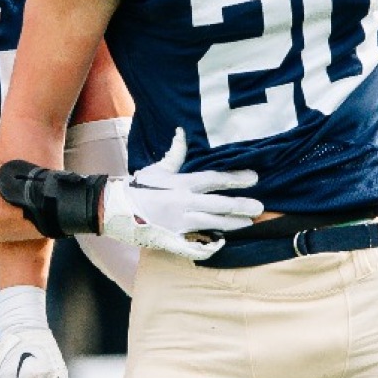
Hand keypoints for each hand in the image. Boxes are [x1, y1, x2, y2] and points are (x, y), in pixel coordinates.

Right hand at [100, 128, 260, 259]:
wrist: (118, 209)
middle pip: (219, 204)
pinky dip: (211, 244)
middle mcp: (185, 203)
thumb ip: (175, 154)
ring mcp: (181, 222)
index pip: (214, 179)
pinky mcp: (175, 238)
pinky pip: (198, 243)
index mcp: (182, 184)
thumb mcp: (158, 168)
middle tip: (260, 206)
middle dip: (241, 205)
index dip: (235, 178)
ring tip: (249, 223)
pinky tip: (224, 243)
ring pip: (213, 223)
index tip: (253, 178)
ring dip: (233, 223)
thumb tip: (182, 132)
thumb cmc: (139, 187)